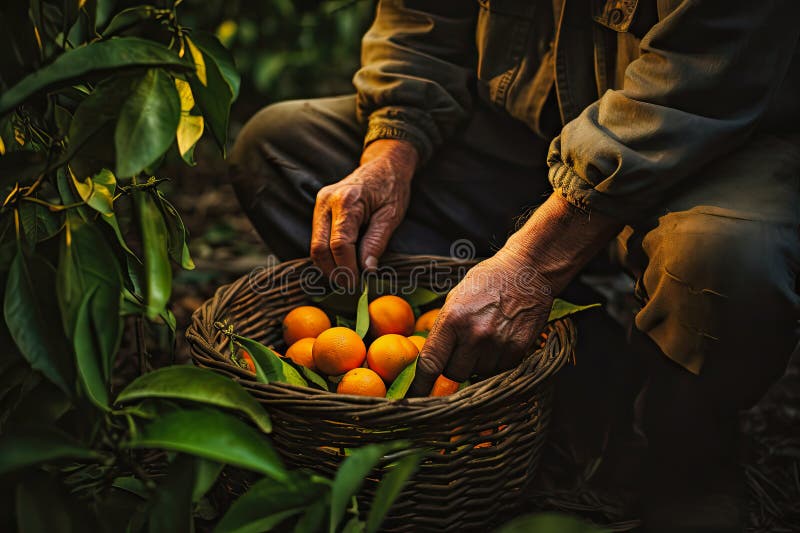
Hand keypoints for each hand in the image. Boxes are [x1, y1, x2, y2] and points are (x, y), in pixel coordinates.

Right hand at [311, 139, 417, 278]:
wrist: (383, 164)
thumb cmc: (391, 187)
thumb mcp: (391, 215)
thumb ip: (377, 242)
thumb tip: (367, 270)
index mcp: (347, 201)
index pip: (340, 244)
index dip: (347, 268)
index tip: (358, 283)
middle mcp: (327, 201)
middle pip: (319, 247)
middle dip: (333, 272)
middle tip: (350, 287)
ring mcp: (320, 203)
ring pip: (315, 245)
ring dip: (328, 266)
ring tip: (347, 279)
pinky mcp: (319, 208)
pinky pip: (318, 238)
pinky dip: (327, 255)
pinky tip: (341, 265)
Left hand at [409, 193, 621, 395]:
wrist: (526, 271)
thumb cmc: (486, 282)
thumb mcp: (455, 299)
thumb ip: (443, 329)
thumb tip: (432, 361)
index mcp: (452, 320)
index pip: (430, 362)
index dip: (420, 385)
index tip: (415, 400)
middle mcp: (473, 335)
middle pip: (454, 374)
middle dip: (454, 366)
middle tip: (463, 348)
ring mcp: (497, 343)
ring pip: (478, 374)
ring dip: (478, 364)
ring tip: (486, 338)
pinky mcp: (518, 349)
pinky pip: (500, 370)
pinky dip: (498, 362)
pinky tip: (501, 341)